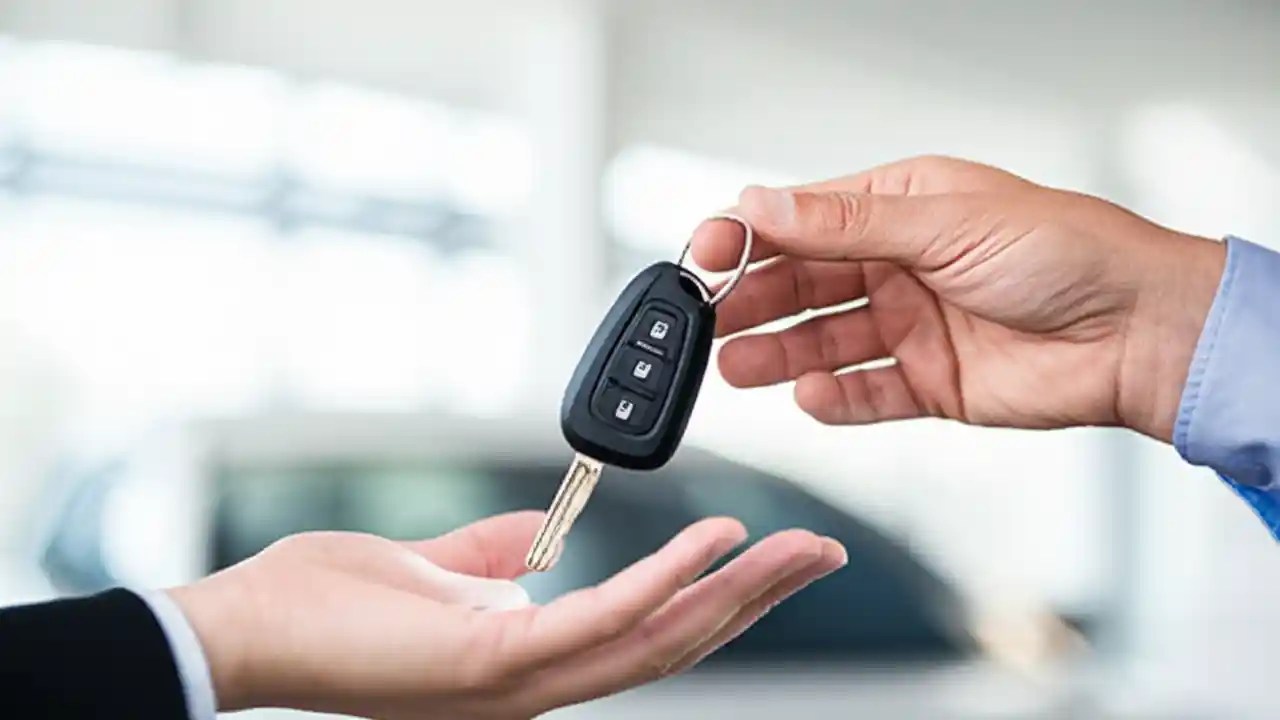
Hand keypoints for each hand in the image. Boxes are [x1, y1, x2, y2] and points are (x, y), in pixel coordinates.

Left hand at [168, 512, 844, 718]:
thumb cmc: (327, 602)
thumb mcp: (439, 565)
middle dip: (757, 599)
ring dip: (737, 593)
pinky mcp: (494, 664)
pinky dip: (666, 580)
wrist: (245, 630)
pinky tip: (716, 544)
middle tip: (824, 554)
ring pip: (658, 642)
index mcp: (530, 657)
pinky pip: (601, 622)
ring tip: (800, 551)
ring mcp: (520, 682)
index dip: (714, 597)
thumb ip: (499, 553)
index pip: (644, 630)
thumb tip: (550, 534)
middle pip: (675, 643)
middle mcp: (539, 681)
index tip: (764, 552)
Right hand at [692, 155, 1226, 440]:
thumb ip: (845, 223)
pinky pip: (865, 392)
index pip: (803, 219)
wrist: (1139, 333)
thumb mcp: (945, 222)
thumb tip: (761, 204)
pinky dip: (834, 398)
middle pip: (802, 284)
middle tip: (703, 320)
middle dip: (750, 300)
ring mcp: (912, 326)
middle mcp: (900, 266)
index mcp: (901, 208)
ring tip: (734, 366)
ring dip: (776, 354)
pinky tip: (810, 395)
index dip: (749, 236)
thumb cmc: (1066, 253)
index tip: (705, 254)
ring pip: (822, 340)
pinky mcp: (930, 383)